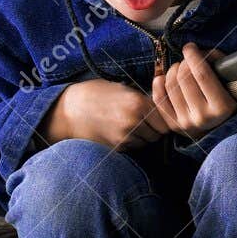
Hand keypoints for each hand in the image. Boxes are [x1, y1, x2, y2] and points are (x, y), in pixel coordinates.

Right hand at [43, 78, 169, 148]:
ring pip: (147, 141)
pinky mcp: (116, 147)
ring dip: (145, 135)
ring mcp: (125, 137)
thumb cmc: (97, 94)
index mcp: (138, 103)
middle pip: (159, 132)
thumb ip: (144, 99)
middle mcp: (134, 122)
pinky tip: (123, 131)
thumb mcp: (123, 89)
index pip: (166, 117)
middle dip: (157, 127)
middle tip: (148, 120)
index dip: (165, 115)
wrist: (70, 110)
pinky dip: (133, 141)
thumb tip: (163, 106)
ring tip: (134, 124)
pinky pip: (134, 146)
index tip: (160, 113)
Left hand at [151, 43, 236, 137]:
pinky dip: (159, 83)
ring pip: (171, 85)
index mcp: (221, 107)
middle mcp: (203, 117)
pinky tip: (164, 77)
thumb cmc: (228, 97)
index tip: (190, 47)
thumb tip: (198, 51)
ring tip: (180, 68)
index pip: (202, 74)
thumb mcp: (230, 81)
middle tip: (188, 59)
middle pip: (184, 78)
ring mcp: (186, 123)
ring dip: (173, 70)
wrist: (221, 126)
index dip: (193, 56)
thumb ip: (217, 63)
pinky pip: (159, 99)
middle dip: (184, 62)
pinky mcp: (173, 125)